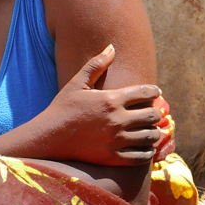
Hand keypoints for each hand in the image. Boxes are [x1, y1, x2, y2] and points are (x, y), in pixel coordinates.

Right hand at [38, 44, 162, 165]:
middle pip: (152, 115)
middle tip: (155, 113)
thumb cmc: (62, 108)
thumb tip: (112, 47)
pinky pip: (140, 157)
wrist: (48, 137)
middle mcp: (117, 120)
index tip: (156, 92)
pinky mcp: (112, 158)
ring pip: (150, 137)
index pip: (145, 92)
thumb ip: (96, 64)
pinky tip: (146, 148)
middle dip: (156, 113)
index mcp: (111, 99)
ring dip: (154, 133)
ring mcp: (116, 140)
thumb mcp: (77, 83)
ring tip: (151, 130)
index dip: (154, 91)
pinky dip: (148, 152)